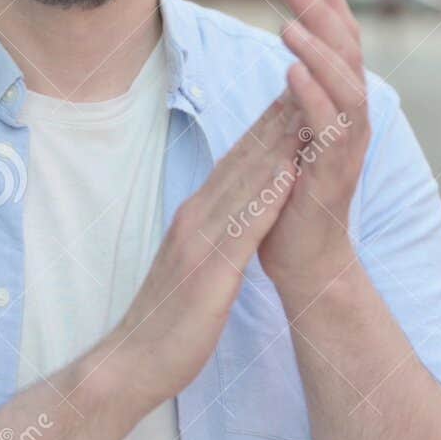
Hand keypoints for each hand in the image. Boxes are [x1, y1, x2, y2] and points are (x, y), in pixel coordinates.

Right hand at [97, 95, 302, 405]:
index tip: (294, 92)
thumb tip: (232, 212)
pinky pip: (244, 227)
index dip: (266, 125)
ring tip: (308, 109)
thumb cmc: (166, 319)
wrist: (132, 362)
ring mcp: (201, 240)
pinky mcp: (210, 270)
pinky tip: (290, 173)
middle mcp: (197, 216)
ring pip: (246, 182)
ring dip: (278, 145)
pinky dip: (267, 196)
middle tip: (308, 77)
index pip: (236, 160)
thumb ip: (211, 233)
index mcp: (195, 215)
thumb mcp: (192, 263)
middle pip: (243, 159)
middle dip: (276, 119)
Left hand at [258, 0, 371, 298]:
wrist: (304, 261)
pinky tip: (290, 72)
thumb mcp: (292, 134)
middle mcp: (352, 117)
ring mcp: (348, 145)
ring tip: (288, 20)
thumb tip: (295, 54)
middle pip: (346, 50)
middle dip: (322, 8)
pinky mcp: (335, 175)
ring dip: (317, 49)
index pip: (338, 37)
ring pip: (343, 85)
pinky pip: (329, 129)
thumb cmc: (291, 196)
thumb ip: (297, 97)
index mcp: (340, 102)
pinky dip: (312, 97)